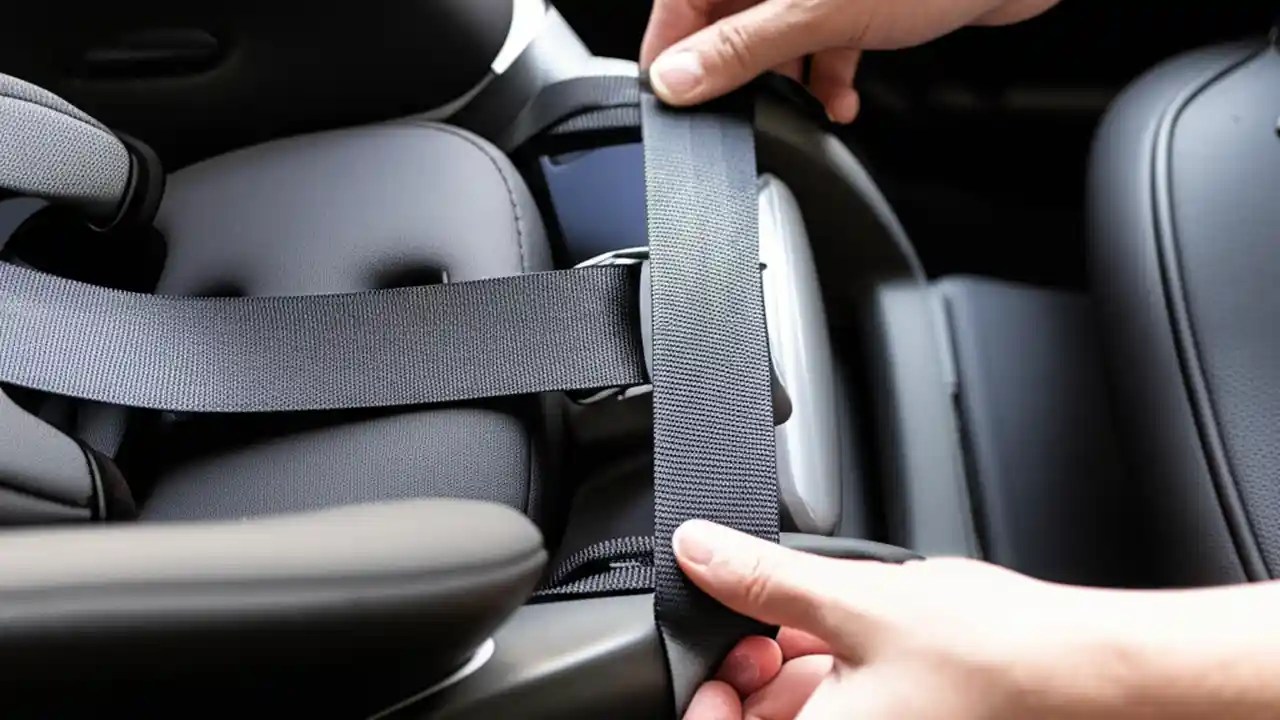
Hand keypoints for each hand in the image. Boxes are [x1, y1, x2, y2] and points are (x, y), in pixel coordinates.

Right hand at [641, 0, 1060, 121]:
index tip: (671, 98)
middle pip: (727, 18)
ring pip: (774, 34)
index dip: (671, 50)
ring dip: (786, 79)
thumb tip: (676, 81)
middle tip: (743, 110)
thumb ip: (740, 50)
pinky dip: (824, 72)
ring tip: (804, 106)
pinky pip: (819, 38)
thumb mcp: (816, 16)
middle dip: (738, 70)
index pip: (682, 0)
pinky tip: (841, 99)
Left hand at [674, 520, 1132, 719]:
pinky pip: (844, 704)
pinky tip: (847, 628)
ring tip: (814, 618)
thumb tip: (700, 551)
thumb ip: (763, 581)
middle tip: (763, 627)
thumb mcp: (855, 602)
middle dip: (751, 675)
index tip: (720, 659)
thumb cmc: (989, 656)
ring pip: (801, 711)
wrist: (1077, 664)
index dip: (708, 701)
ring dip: (791, 666)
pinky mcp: (902, 718)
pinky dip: (831, 667)